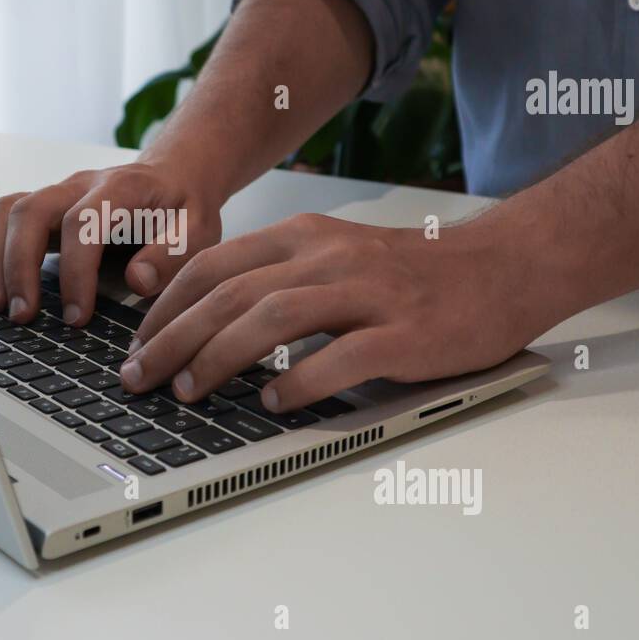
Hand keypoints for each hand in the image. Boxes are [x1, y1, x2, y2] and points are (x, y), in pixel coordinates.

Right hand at [0, 160, 223, 324]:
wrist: (173, 176)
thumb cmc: (183, 207)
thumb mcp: (198, 229)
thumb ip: (174, 253)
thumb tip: (138, 280)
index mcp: (121, 188)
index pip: (83, 223)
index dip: (75, 272)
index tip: (77, 316)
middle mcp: (80, 185)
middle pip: (31, 212)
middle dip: (19, 267)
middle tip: (22, 316)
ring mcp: (56, 193)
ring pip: (8, 213)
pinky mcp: (42, 208)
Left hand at [118, 212, 545, 410]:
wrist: (502, 267)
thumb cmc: (411, 274)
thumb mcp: (333, 254)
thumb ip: (276, 277)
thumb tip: (205, 322)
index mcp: (303, 235)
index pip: (212, 266)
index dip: (164, 306)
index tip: (136, 343)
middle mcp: (327, 256)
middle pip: (230, 293)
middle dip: (172, 338)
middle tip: (140, 378)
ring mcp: (367, 292)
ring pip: (272, 318)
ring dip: (219, 357)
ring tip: (189, 392)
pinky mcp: (404, 333)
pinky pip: (340, 357)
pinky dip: (298, 382)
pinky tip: (272, 404)